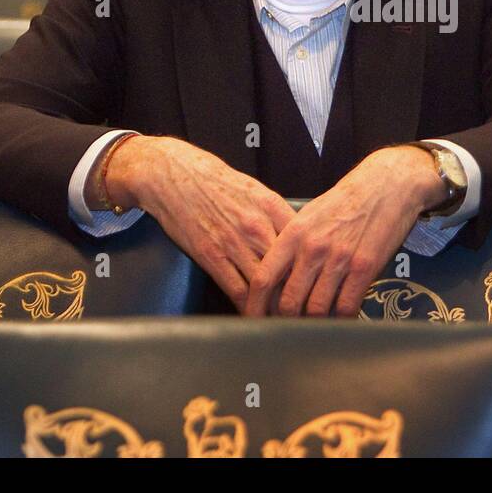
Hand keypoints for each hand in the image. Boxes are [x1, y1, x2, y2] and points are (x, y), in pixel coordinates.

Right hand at [103, 135, 296, 310]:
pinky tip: (254, 314)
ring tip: (283, 317)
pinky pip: (237, 290)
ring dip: (275, 305)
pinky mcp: (211, 255)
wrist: (174, 175)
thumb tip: (297, 237)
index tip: (316, 282)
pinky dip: (248, 307)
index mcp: (272, 206)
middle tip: (305, 307)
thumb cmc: (215, 181)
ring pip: (265, 284)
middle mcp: (257, 226)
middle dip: (298, 291)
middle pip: (288, 267)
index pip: (303, 244)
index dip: (312, 267)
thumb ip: (277, 214)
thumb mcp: (255, 190)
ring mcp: (234, 242)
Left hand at [244, 145, 446, 317]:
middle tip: (287, 328)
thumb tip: (279, 278)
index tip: (254, 318)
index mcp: (294, 233)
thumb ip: (293, 245)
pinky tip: (340, 318)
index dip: (255, 305)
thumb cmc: (346, 200)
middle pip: (289, 301)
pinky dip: (341, 319)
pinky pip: (346, 307)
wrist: (386, 185)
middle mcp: (313, 248)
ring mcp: (339, 259)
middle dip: (286, 320)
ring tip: (314, 326)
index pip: (264, 277)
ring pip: (316, 309)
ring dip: (314, 323)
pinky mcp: (364, 268)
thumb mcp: (310, 215)